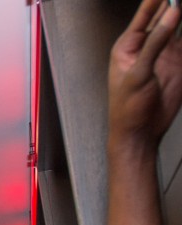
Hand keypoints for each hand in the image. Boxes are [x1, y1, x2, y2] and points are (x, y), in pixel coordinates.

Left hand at [108, 0, 181, 142]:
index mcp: (128, 45)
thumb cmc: (127, 107)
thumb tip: (172, 14)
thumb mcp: (139, 73)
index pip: (145, 13)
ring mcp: (165, 52)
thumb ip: (156, 42)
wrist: (140, 132)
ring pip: (179, 25)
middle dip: (175, 2)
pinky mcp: (180, 62)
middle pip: (165, 14)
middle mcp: (148, 45)